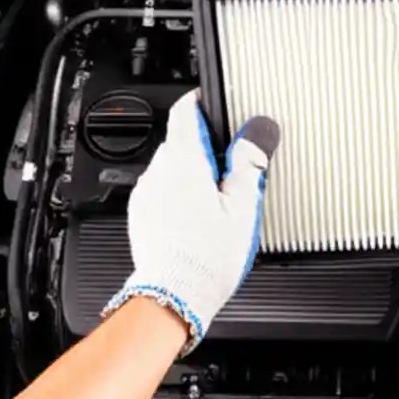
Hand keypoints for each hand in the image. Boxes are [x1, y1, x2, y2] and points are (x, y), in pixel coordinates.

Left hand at [102, 90, 278, 355]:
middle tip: (230, 170)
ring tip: (216, 204)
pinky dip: (177, 197)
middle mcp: (158, 172)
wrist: (174, 295)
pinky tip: (196, 220)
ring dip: (190, 176)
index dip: (201, 102)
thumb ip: (248, 163)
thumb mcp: (242, 206)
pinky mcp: (141, 216)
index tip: (213, 103)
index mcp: (183, 161)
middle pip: (180, 142)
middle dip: (204, 149)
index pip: (185, 111)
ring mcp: (146, 194)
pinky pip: (161, 193)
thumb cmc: (207, 257)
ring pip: (171, 169)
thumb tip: (257, 131)